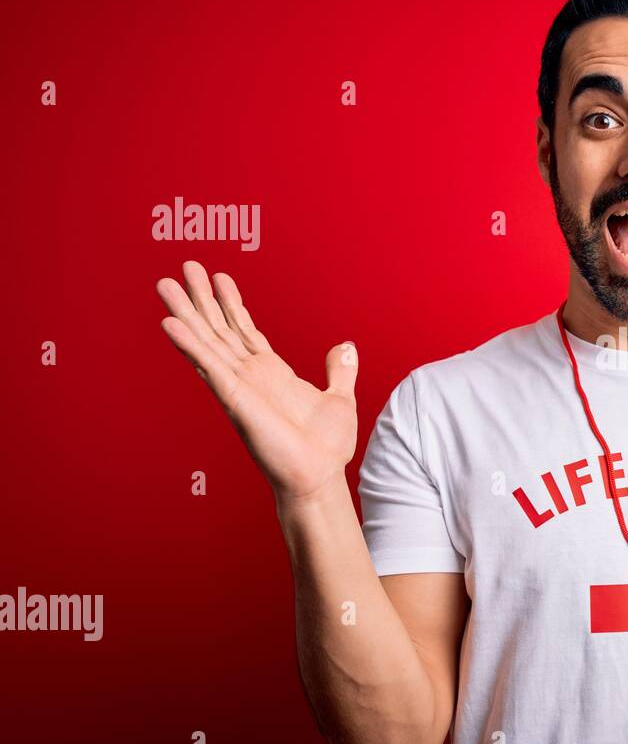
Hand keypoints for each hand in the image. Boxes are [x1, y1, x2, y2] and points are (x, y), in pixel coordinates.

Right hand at [155, 261, 358, 501]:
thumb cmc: (326, 448)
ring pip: (207, 341)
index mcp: (271, 373)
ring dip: (186, 313)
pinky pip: (209, 367)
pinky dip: (190, 345)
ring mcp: (239, 386)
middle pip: (219, 328)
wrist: (319, 477)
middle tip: (186, 266)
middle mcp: (249, 376)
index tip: (220, 276)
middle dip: (202, 298)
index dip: (232, 303)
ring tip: (165, 285)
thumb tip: (346, 347)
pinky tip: (171, 324)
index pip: (245, 330)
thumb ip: (340, 371)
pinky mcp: (235, 399)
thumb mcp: (339, 399)